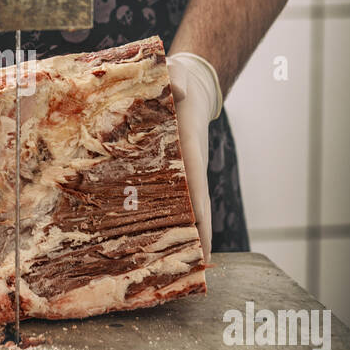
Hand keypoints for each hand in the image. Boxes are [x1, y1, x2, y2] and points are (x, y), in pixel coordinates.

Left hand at [166, 52, 222, 265]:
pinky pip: (164, 199)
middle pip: (193, 212)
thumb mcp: (176, 75)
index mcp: (190, 152)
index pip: (198, 192)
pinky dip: (161, 219)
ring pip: (179, 210)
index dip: (201, 222)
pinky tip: (146, 240)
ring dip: (175, 236)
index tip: (204, 250)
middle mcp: (188, 169)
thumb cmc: (178, 80)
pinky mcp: (168, 173)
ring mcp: (179, 173)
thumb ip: (176, 79)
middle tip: (186, 274)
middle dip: (191, 242)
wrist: (185, 83)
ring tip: (166, 269)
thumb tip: (178, 89)